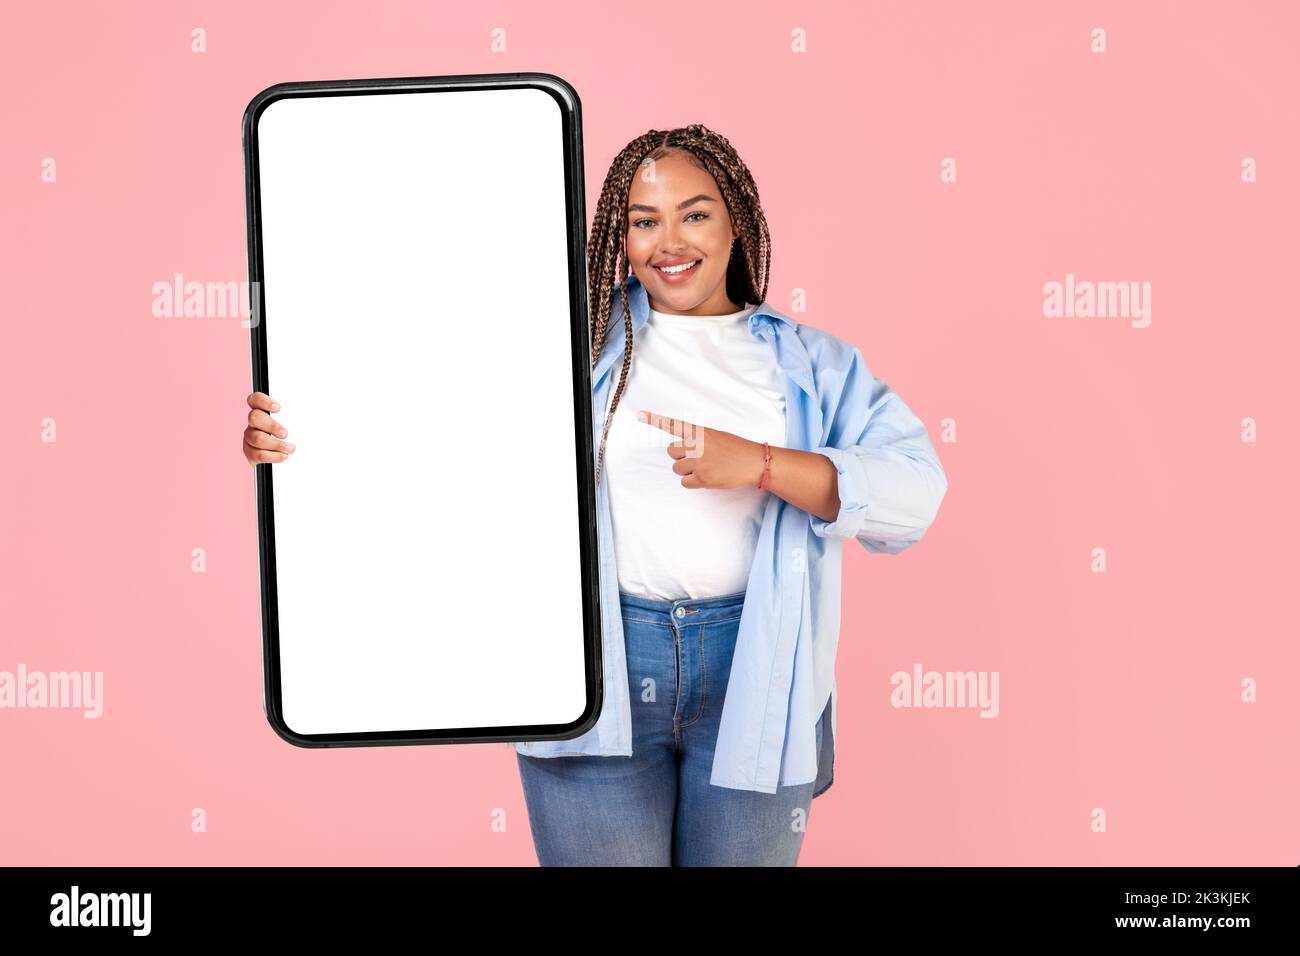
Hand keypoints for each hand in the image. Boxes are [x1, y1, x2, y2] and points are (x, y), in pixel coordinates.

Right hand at [243, 392, 294, 464]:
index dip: (263, 401)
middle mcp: (254, 423)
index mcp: (263, 412)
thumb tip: (312, 412)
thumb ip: (297, 417)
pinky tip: (283, 456)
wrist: (287, 459)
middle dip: (271, 425)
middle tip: (285, 433)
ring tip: (290, 448)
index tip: (278, 408)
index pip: (255, 400)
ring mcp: (250, 437)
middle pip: (254, 417)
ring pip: (257, 438)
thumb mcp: (296, 424)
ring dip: (276, 444)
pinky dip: (273, 456)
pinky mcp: (251, 453)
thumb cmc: (293, 435)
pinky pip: (258, 454)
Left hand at [636, 409, 764, 489]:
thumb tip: (684, 450)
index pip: (673, 424)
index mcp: (700, 432)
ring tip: (706, 467)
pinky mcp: (702, 477)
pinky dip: (693, 482)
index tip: (639, 415)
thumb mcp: (716, 436)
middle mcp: (696, 445)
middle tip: (698, 458)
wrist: (754, 462)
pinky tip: (707, 477)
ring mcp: (698, 461)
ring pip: (677, 468)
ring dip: (687, 470)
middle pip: (671, 451)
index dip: (655, 419)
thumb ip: (698, 440)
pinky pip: (685, 482)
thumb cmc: (737, 449)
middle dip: (681, 456)